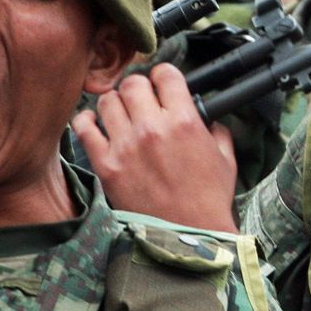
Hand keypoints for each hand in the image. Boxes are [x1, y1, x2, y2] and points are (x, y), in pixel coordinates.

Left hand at [76, 64, 238, 231]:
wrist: (188, 237)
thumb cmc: (209, 200)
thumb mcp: (225, 158)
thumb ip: (216, 128)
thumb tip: (207, 114)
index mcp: (184, 121)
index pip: (165, 73)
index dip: (164, 76)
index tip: (162, 84)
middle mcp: (153, 128)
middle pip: (133, 83)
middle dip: (138, 87)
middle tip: (141, 100)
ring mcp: (126, 146)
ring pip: (107, 100)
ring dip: (115, 103)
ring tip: (121, 114)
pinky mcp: (107, 166)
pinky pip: (84, 128)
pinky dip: (87, 121)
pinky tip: (96, 124)